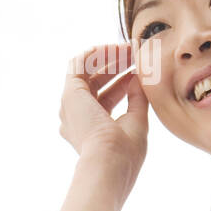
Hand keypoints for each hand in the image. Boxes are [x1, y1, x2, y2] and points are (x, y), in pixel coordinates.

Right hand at [59, 42, 148, 179]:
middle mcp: (76, 116)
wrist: (108, 163)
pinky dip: (95, 54)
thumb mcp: (136, 123)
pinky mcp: (70, 94)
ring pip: (87, 71)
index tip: (140, 70)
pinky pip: (78, 65)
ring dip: (107, 57)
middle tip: (135, 54)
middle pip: (96, 82)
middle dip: (116, 66)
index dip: (124, 81)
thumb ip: (136, 100)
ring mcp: (71, 105)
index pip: (106, 97)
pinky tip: (113, 48)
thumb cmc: (124, 153)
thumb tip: (136, 79)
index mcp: (90, 128)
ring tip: (128, 49)